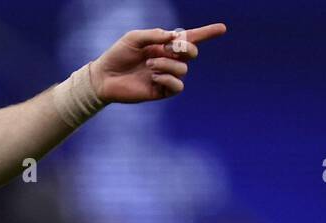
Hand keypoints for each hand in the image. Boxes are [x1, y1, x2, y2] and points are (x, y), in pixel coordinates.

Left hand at [90, 23, 226, 102]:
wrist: (103, 77)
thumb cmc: (117, 55)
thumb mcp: (135, 38)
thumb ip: (155, 35)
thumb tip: (175, 37)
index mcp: (164, 45)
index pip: (190, 39)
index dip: (207, 33)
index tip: (222, 28)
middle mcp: (167, 60)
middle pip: (191, 53)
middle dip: (186, 48)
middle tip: (169, 48)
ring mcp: (165, 76)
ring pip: (183, 69)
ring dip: (168, 64)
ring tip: (150, 64)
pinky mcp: (160, 91)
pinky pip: (178, 86)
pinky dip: (169, 79)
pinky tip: (154, 77)